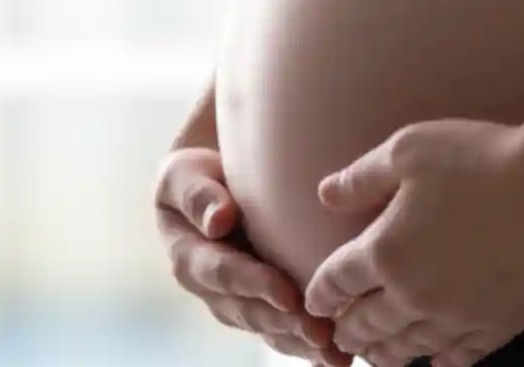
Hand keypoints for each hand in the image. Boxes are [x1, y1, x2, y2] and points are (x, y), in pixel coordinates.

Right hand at [156, 147, 352, 365]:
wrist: (214, 182)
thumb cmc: (198, 174)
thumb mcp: (184, 174)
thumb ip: (196, 194)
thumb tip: (217, 221)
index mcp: (190, 257)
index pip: (223, 273)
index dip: (254, 285)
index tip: (287, 295)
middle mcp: (213, 289)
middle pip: (250, 311)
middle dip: (286, 325)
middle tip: (322, 335)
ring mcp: (239, 302)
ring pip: (271, 329)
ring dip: (302, 344)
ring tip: (336, 355)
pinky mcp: (264, 306)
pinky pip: (285, 331)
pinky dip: (310, 346)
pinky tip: (339, 356)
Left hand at [302, 117, 523, 366]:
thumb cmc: (482, 158)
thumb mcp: (408, 151)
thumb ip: (361, 177)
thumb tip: (324, 195)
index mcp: (384, 251)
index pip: (337, 282)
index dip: (320, 293)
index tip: (315, 301)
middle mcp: (413, 294)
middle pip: (367, 324)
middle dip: (347, 331)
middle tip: (339, 336)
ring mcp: (457, 316)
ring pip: (408, 348)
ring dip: (385, 353)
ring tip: (376, 356)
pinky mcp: (498, 326)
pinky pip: (458, 358)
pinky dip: (438, 362)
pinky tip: (434, 362)